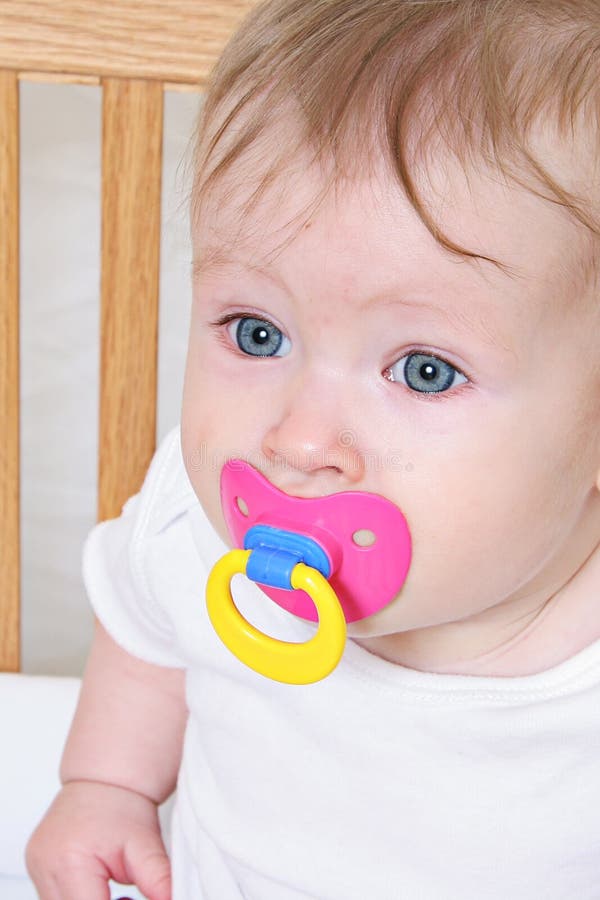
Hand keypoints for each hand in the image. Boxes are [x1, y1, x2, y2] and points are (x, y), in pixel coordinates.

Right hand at [26, 780, 171, 899]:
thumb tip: (172, 899)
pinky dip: (77, 897)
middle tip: (127, 899)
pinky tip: (98, 886)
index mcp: (69, 862)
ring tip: (113, 891)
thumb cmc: (122, 805)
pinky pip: (54, 897)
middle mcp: (44, 867)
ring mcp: (36, 868)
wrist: (104, 778)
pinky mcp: (36, 867)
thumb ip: (157, 880)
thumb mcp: (145, 845)